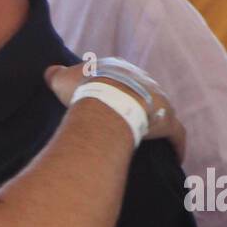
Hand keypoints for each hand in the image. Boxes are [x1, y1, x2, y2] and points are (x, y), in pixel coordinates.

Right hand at [44, 58, 184, 162]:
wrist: (104, 105)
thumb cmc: (84, 92)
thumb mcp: (62, 79)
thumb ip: (56, 74)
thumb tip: (51, 72)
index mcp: (120, 68)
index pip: (119, 77)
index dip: (112, 89)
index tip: (106, 102)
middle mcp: (143, 80)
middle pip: (142, 92)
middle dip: (136, 105)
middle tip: (126, 122)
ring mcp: (158, 99)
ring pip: (160, 111)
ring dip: (155, 123)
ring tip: (147, 138)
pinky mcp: (167, 120)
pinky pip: (176, 134)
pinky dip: (175, 145)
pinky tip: (173, 158)